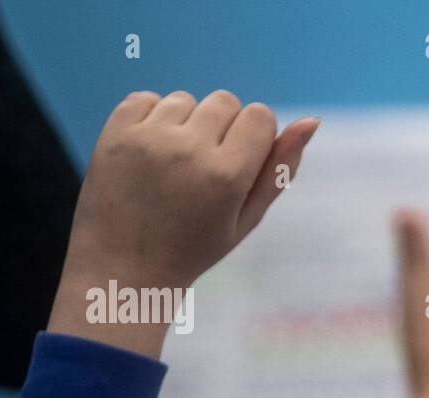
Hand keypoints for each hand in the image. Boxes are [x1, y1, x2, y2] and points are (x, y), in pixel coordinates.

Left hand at [48, 90, 319, 358]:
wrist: (125, 268)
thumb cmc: (194, 248)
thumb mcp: (247, 218)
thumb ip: (280, 170)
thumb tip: (311, 120)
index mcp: (227, 175)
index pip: (260, 116)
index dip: (254, 137)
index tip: (238, 166)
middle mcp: (189, 150)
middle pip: (226, 101)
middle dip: (223, 128)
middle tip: (204, 170)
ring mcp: (149, 138)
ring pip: (186, 100)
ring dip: (187, 124)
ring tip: (174, 165)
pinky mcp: (116, 132)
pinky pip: (147, 99)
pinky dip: (152, 119)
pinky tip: (149, 153)